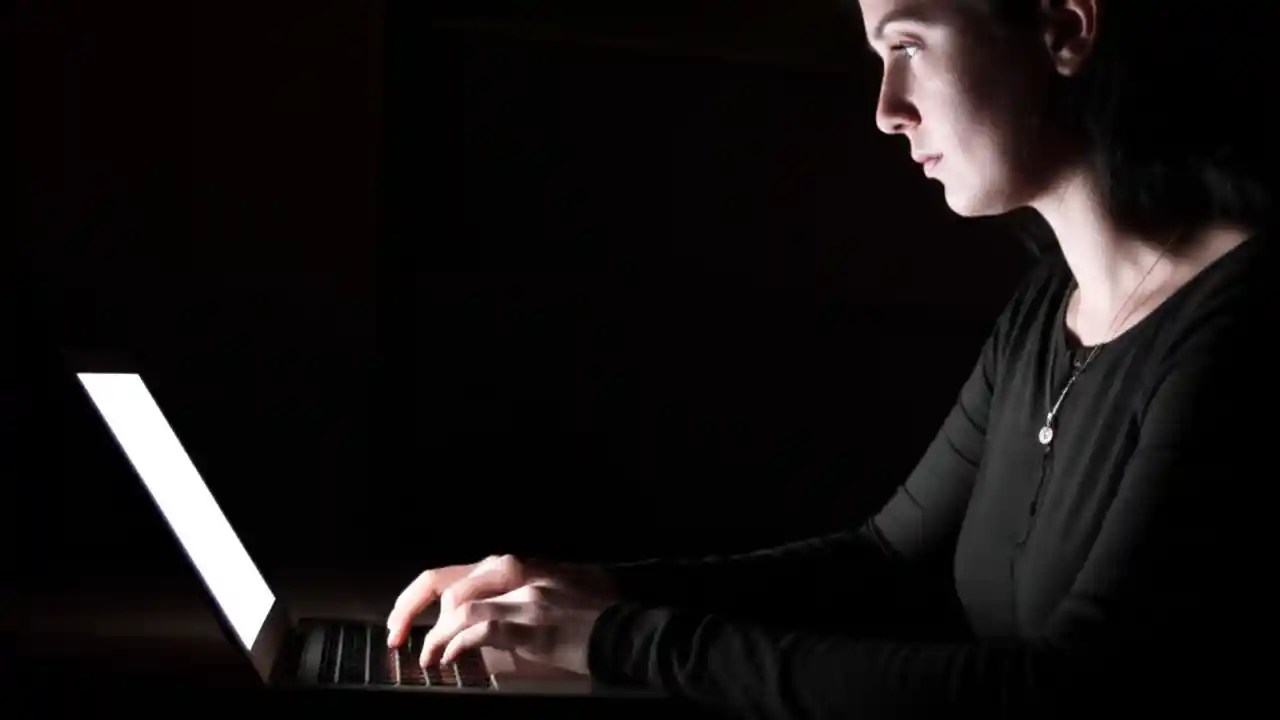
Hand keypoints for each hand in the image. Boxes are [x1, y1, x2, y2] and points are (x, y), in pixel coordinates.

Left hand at [385, 554, 618, 654]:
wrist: (630, 626)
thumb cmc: (597, 611)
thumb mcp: (554, 586)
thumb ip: (518, 592)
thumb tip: (479, 613)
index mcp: (519, 565)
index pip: (454, 572)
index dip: (418, 595)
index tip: (402, 617)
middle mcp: (518, 573)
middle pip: (446, 583)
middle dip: (410, 609)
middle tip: (397, 635)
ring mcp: (525, 597)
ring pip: (460, 608)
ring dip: (434, 637)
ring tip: (428, 657)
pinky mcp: (534, 625)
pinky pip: (483, 629)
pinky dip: (459, 644)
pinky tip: (451, 658)